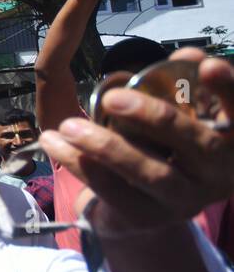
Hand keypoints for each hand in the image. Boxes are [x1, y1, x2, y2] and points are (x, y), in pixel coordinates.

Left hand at [40, 48, 233, 233]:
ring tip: (69, 125)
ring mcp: (185, 200)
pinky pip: (112, 190)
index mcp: (232, 141)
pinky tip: (55, 144)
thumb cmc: (164, 145)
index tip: (208, 66)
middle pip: (195, 144)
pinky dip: (81, 164)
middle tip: (112, 97)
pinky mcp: (148, 216)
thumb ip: (183, 81)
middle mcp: (218, 174)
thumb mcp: (178, 114)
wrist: (148, 205)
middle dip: (154, 116)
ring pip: (150, 173)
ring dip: (107, 146)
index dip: (228, 90)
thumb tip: (186, 54)